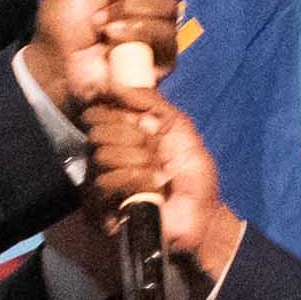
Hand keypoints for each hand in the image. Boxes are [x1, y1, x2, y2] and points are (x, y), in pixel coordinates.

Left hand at [21, 0, 182, 112]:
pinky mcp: (163, 59)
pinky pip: (166, 35)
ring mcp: (160, 33)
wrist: (57, 62)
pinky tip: (113, 41)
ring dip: (130, 12)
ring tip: (103, 26)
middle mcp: (153, 6)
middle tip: (105, 2)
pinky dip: (136, 33)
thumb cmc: (64, 21)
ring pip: (169, 7)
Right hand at [77, 91, 238, 276]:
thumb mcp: (179, 126)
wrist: (203, 215)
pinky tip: (152, 189)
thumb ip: (149, 102)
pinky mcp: (102, 209)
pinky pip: (104, 182)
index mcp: (119, 135)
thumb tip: (116, 84)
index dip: (119, 115)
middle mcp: (105, 156)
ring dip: (138, 162)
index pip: (97, 113)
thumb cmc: (192, 174)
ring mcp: (101, 183)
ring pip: (101, 155)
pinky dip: (134, 181)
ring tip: (159, 175)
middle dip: (134, 138)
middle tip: (156, 153)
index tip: (147, 126)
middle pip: (97, 131)